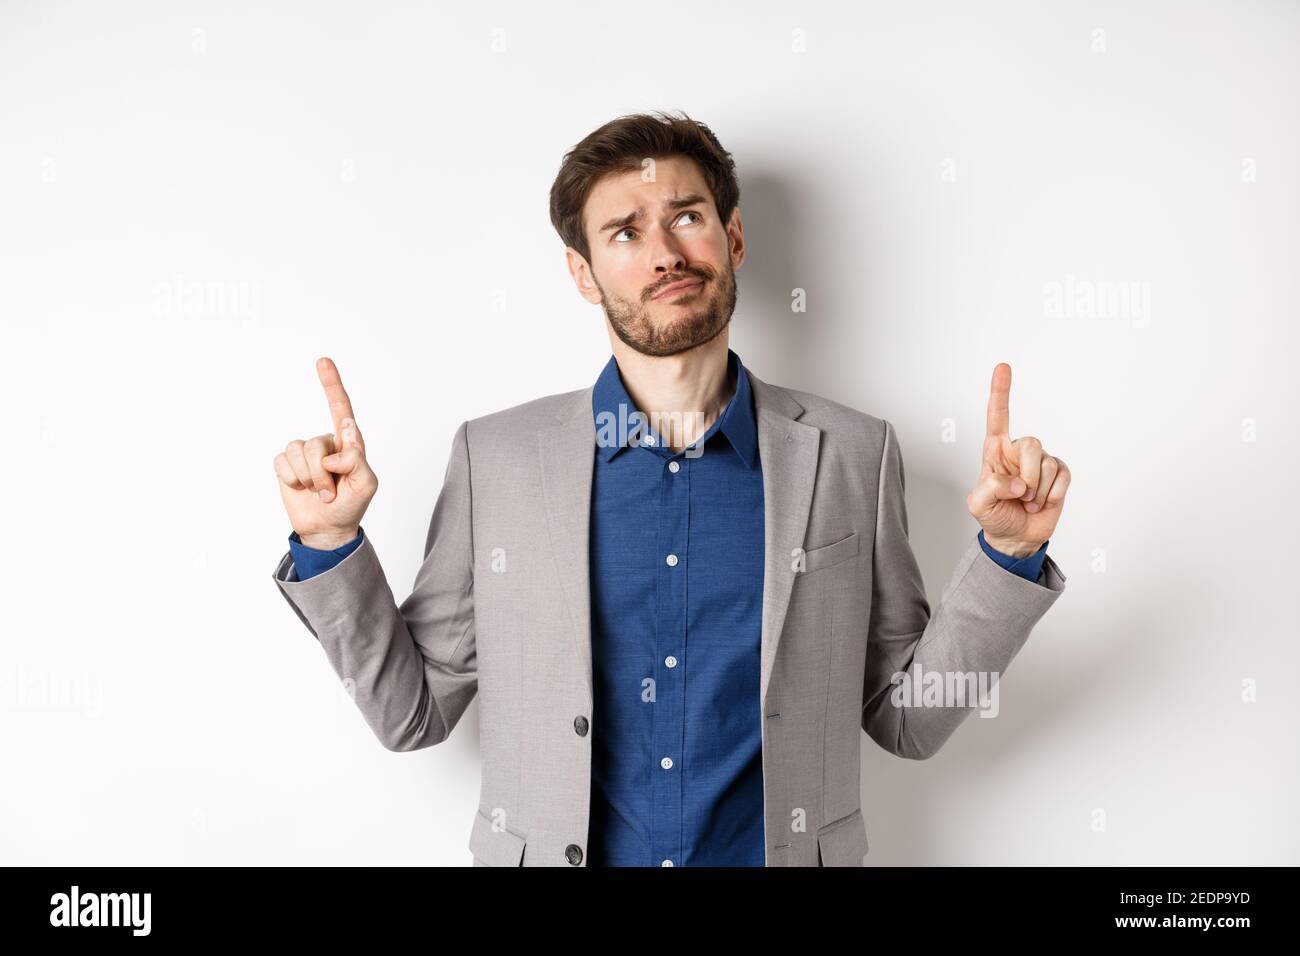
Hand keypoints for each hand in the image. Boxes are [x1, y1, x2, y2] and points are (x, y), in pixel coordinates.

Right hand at [273, 357, 378, 546]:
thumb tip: (339, 440)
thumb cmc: (351, 505)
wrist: (327, 528)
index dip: (331, 384)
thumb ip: (357, 459)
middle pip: (315, 444)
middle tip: (331, 492)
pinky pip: (282, 463)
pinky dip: (292, 480)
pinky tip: (301, 489)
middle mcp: (325, 442)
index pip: (340, 408)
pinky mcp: (286, 464)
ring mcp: (304, 453)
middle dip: (321, 475)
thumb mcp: (365, 485)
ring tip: (319, 493)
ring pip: (298, 453)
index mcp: (348, 443)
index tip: (322, 361)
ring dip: (308, 480)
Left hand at [965, 363, 1070, 557]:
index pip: (997, 417)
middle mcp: (1018, 451)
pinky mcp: (1059, 474)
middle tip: (1020, 495)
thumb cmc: (995, 515)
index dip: (1000, 392)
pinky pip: (1063, 477)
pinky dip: (1052, 496)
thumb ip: (990, 488)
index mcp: (995, 451)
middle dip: (1028, 476)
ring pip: (1048, 464)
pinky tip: (1042, 503)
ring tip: (1028, 502)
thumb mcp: (979, 504)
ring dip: (1038, 492)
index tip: (1003, 367)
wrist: (1016, 537)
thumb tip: (1018, 481)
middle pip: (1031, 444)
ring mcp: (1041, 461)